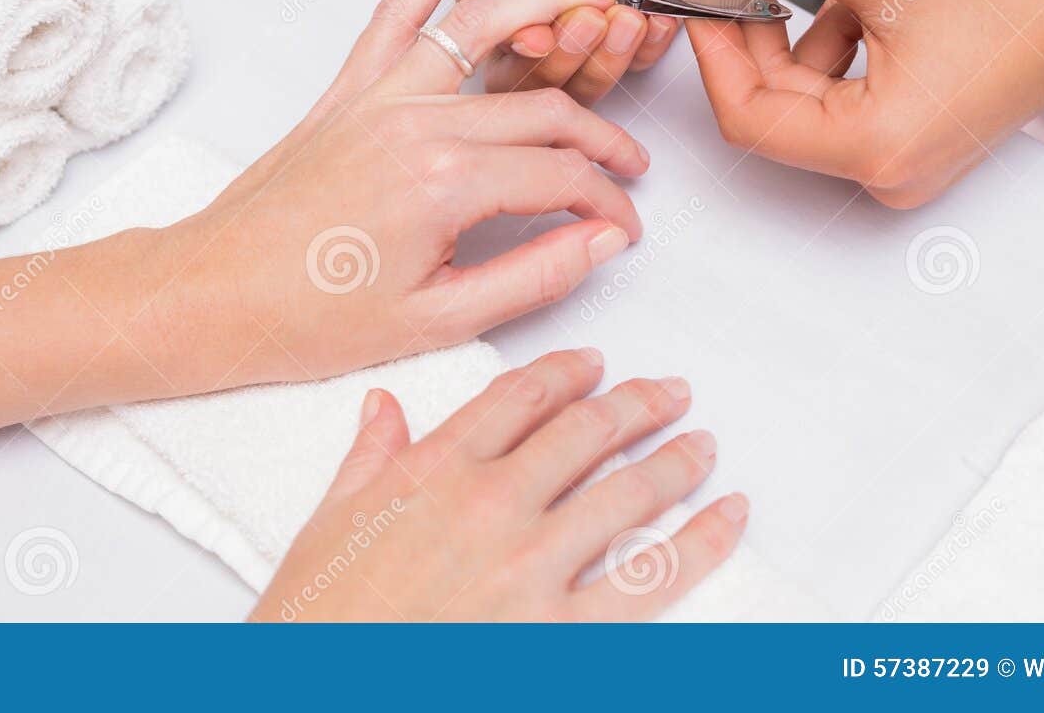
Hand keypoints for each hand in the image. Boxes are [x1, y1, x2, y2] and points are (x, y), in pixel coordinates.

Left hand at [156, 0, 650, 386]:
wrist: (214, 294)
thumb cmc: (309, 316)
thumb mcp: (436, 320)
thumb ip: (533, 276)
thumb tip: (601, 242)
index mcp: (443, 184)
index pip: (562, 177)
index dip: (608, 203)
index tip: (623, 229)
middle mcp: (416, 124)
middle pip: (540, 112)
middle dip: (601, 139)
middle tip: (631, 168)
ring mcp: (379, 97)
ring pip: (482, 30)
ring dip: (546, 1)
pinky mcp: (349, 90)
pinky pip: (398, 12)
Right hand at [251, 349, 748, 621]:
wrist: (321, 691)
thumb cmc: (316, 622)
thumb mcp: (327, 524)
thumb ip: (369, 458)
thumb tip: (383, 406)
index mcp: (433, 470)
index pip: (518, 397)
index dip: (566, 371)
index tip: (592, 364)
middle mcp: (491, 505)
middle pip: (586, 432)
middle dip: (638, 404)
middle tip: (668, 393)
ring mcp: (532, 568)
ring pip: (627, 493)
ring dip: (675, 460)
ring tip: (703, 444)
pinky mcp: (562, 633)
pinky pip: (650, 578)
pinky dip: (701, 542)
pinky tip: (728, 517)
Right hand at [455, 0, 737, 102]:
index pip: (484, 5)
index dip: (505, 29)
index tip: (538, 35)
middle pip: (523, 61)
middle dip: (558, 53)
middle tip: (593, 20)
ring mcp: (582, 21)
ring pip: (575, 76)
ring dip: (602, 61)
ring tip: (632, 18)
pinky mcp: (631, 33)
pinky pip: (632, 67)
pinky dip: (645, 53)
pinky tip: (661, 19)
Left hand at [674, 0, 1043, 206]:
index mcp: (875, 147)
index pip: (746, 116)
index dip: (712, 49)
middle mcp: (886, 173)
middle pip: (772, 109)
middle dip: (750, 36)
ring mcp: (901, 163)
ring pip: (803, 98)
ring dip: (794, 34)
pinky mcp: (912, 139)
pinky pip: (839, 97)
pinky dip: (830, 46)